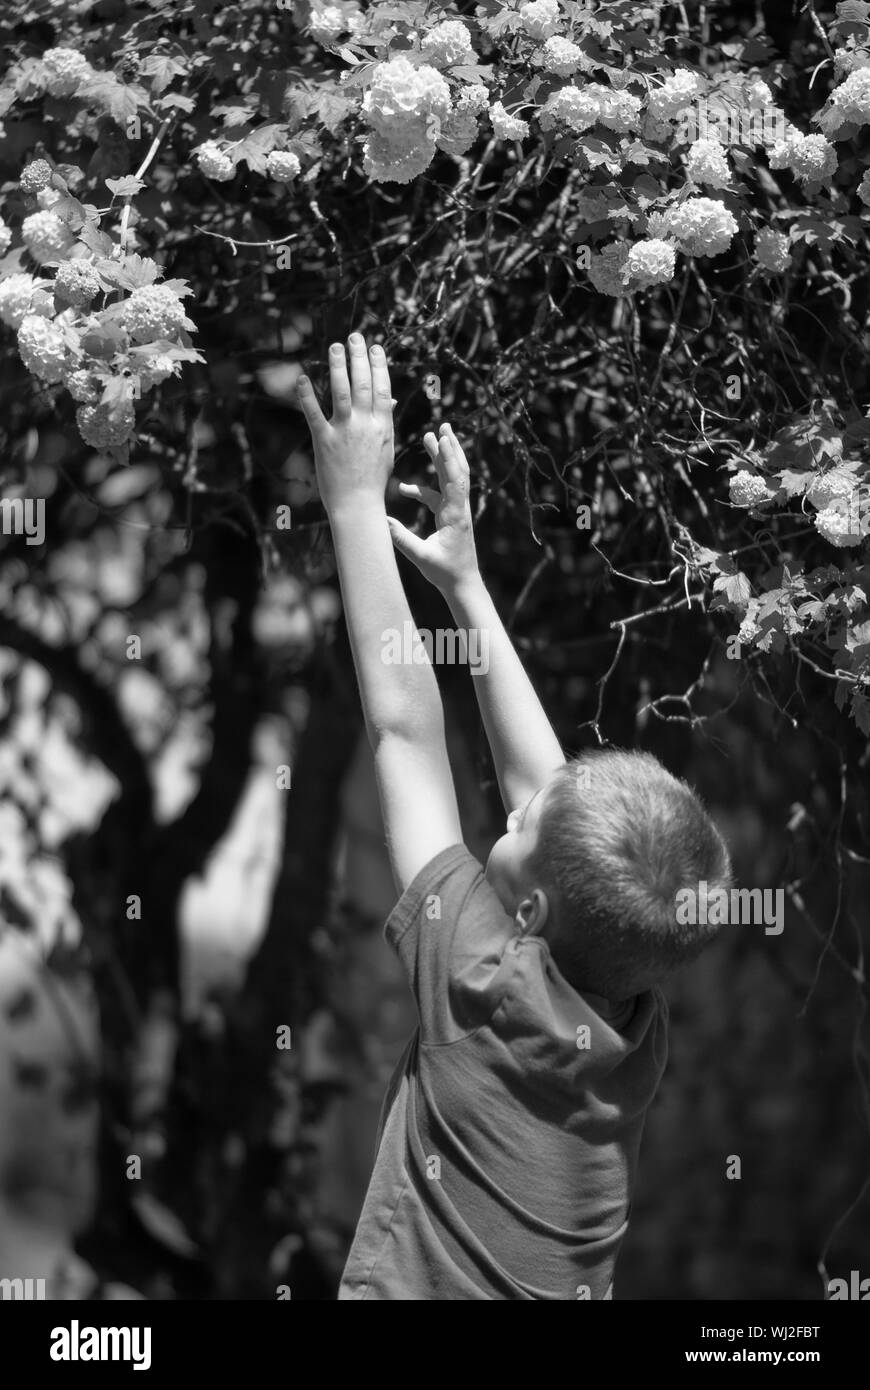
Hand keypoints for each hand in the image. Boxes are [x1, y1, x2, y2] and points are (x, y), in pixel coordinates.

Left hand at [296, 334, 394, 513]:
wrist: (358, 505)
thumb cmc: (372, 478)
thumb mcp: (384, 447)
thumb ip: (383, 420)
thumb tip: (387, 397)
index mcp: (382, 426)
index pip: (382, 388)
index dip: (379, 364)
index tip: (375, 347)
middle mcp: (365, 425)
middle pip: (363, 383)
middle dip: (359, 357)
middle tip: (354, 336)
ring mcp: (344, 432)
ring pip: (341, 392)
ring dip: (338, 366)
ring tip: (335, 346)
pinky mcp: (324, 441)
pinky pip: (314, 413)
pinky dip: (307, 395)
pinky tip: (303, 377)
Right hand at [387, 424, 479, 594]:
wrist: (463, 584)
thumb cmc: (445, 573)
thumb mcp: (420, 557)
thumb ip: (401, 538)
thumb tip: (380, 521)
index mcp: (455, 515)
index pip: (454, 480)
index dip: (448, 458)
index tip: (441, 438)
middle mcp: (458, 508)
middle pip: (456, 471)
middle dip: (449, 447)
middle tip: (442, 425)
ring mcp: (455, 510)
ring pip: (449, 478)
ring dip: (441, 458)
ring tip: (430, 437)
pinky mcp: (450, 516)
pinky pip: (437, 495)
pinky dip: (423, 489)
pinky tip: (404, 489)